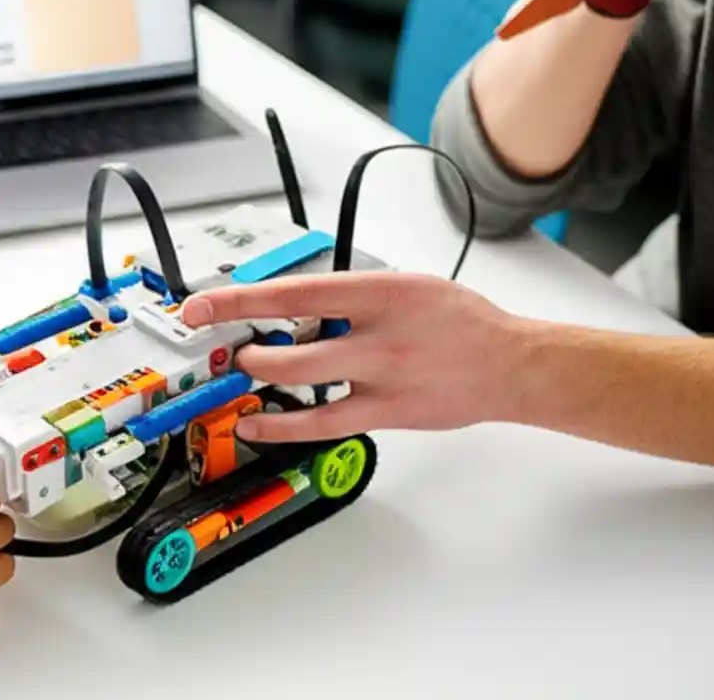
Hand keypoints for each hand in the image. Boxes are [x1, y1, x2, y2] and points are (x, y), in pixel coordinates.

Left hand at [182, 272, 528, 441]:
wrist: (511, 365)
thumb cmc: (458, 322)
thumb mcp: (404, 285)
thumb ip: (350, 294)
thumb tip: (292, 303)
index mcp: (380, 291)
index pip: (293, 291)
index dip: (239, 299)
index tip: (202, 305)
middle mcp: (377, 333)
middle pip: (290, 342)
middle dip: (244, 345)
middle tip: (225, 344)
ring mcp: (381, 377)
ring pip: (301, 380)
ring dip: (262, 376)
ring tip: (246, 370)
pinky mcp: (385, 414)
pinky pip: (322, 424)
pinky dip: (281, 427)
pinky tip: (255, 425)